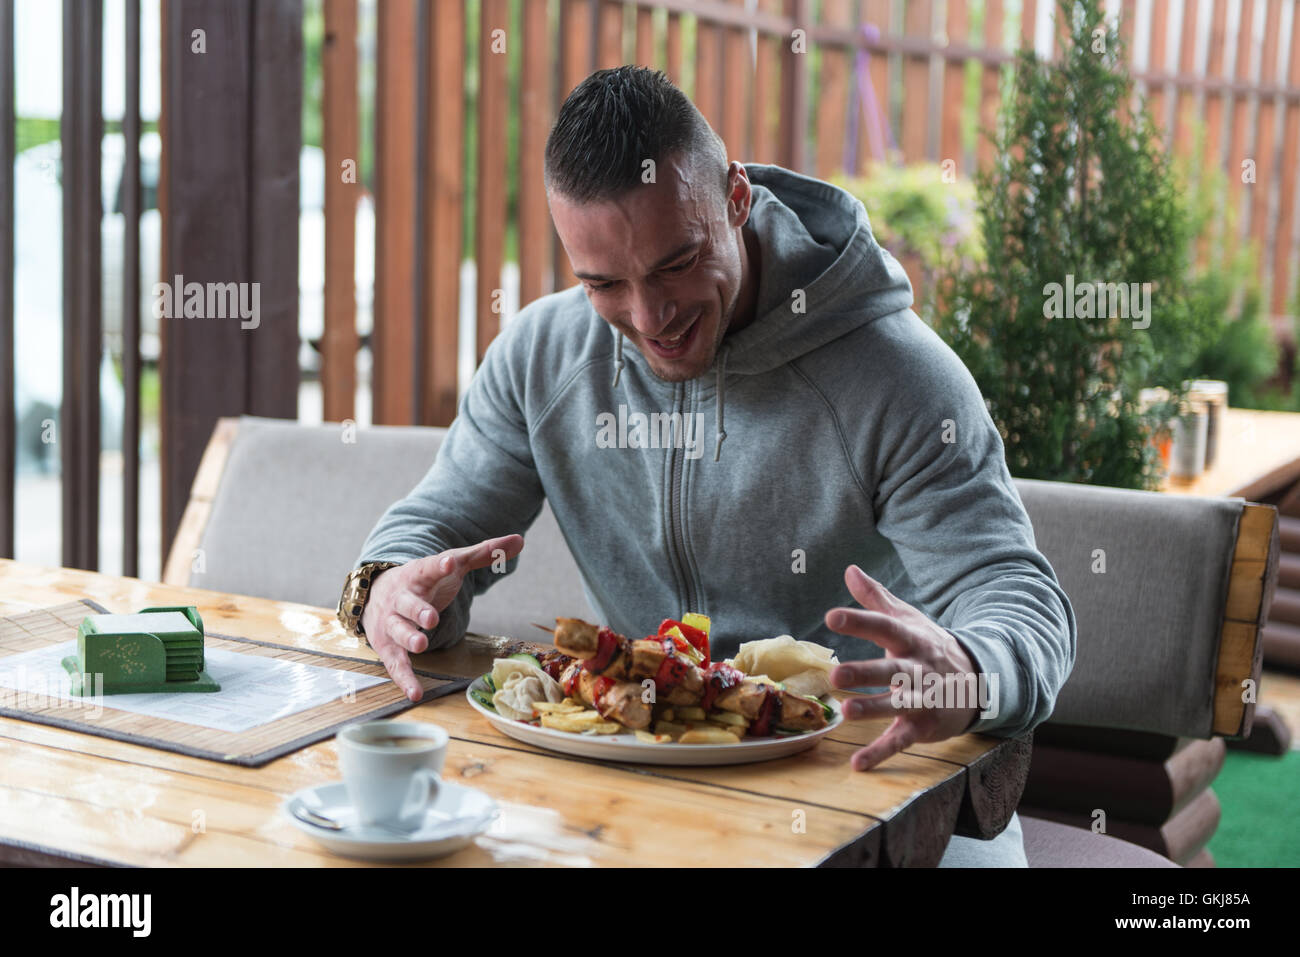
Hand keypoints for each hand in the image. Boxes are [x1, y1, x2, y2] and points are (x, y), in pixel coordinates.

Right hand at [362, 534, 524, 701]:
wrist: (376, 593)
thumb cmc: (423, 580)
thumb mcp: (450, 564)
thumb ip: (483, 554)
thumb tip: (520, 540)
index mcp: (419, 575)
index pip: (429, 568)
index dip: (439, 566)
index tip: (450, 563)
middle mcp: (401, 598)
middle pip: (408, 603)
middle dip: (418, 610)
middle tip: (431, 618)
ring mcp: (392, 623)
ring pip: (397, 630)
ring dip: (408, 637)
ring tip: (420, 644)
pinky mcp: (387, 646)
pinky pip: (395, 664)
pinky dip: (404, 679)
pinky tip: (416, 692)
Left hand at [825, 564, 979, 770]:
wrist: (979, 681)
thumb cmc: (930, 647)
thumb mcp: (908, 620)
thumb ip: (876, 599)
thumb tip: (849, 569)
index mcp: (910, 640)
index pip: (884, 627)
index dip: (859, 622)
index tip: (831, 616)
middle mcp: (917, 669)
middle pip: (890, 670)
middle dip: (864, 673)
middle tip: (836, 675)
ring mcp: (922, 699)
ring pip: (896, 705)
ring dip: (872, 709)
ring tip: (845, 712)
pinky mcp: (923, 726)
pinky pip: (900, 740)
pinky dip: (880, 753)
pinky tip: (858, 764)